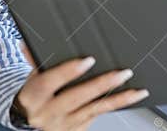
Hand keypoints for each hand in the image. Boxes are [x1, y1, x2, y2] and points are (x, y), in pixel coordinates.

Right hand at [14, 41, 149, 129]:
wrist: (29, 123)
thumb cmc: (35, 96)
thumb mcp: (31, 78)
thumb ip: (36, 61)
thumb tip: (30, 42)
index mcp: (33, 97)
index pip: (49, 83)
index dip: (68, 71)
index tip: (88, 61)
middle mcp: (47, 113)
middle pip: (76, 98)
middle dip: (101, 85)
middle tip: (122, 73)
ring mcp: (63, 125)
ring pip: (93, 110)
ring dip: (117, 99)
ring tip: (136, 90)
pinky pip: (98, 116)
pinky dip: (115, 107)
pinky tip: (130, 98)